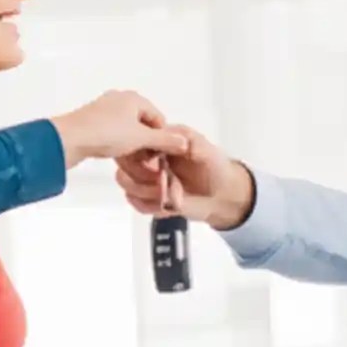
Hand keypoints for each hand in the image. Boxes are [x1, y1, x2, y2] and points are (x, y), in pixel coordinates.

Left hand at [50, 91, 188, 168]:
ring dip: (133, 147)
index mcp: (133, 98)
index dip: (162, 137)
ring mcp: (104, 111)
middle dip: (147, 143)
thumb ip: (164, 140)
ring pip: (127, 131)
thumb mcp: (140, 138)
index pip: (158, 117)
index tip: (162, 154)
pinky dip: (119, 146)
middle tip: (149, 161)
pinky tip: (118, 157)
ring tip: (134, 162)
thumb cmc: (105, 133)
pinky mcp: (92, 123)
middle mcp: (119, 100)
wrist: (68, 139)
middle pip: (142, 124)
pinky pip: (112, 135)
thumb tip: (184, 142)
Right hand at [115, 125, 255, 229]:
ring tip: (165, 195)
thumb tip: (177, 140)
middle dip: (139, 175)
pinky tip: (165, 205)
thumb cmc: (215, 168)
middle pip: (124, 163)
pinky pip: (136, 203)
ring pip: (127, 184)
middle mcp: (150, 159)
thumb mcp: (209, 150)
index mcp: (161, 143)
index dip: (139, 154)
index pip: (136, 142)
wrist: (222, 196)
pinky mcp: (150, 199)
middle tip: (161, 181)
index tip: (155, 164)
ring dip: (143, 191)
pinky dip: (148, 206)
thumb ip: (193, 142)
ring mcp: (148, 180)